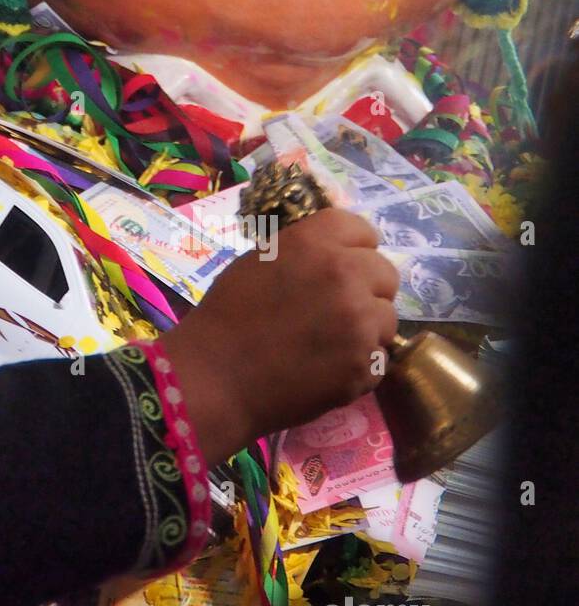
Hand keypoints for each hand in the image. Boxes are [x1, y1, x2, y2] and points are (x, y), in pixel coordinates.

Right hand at [161, 207, 398, 463]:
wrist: (217, 375)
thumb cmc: (227, 313)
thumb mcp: (260, 261)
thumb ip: (304, 251)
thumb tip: (333, 252)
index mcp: (314, 242)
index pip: (362, 229)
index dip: (353, 247)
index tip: (343, 262)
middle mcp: (346, 275)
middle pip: (386, 273)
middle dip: (367, 287)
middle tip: (338, 306)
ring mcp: (360, 322)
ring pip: (387, 317)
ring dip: (366, 327)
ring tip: (330, 341)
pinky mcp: (365, 365)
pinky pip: (378, 357)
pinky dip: (359, 363)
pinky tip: (328, 367)